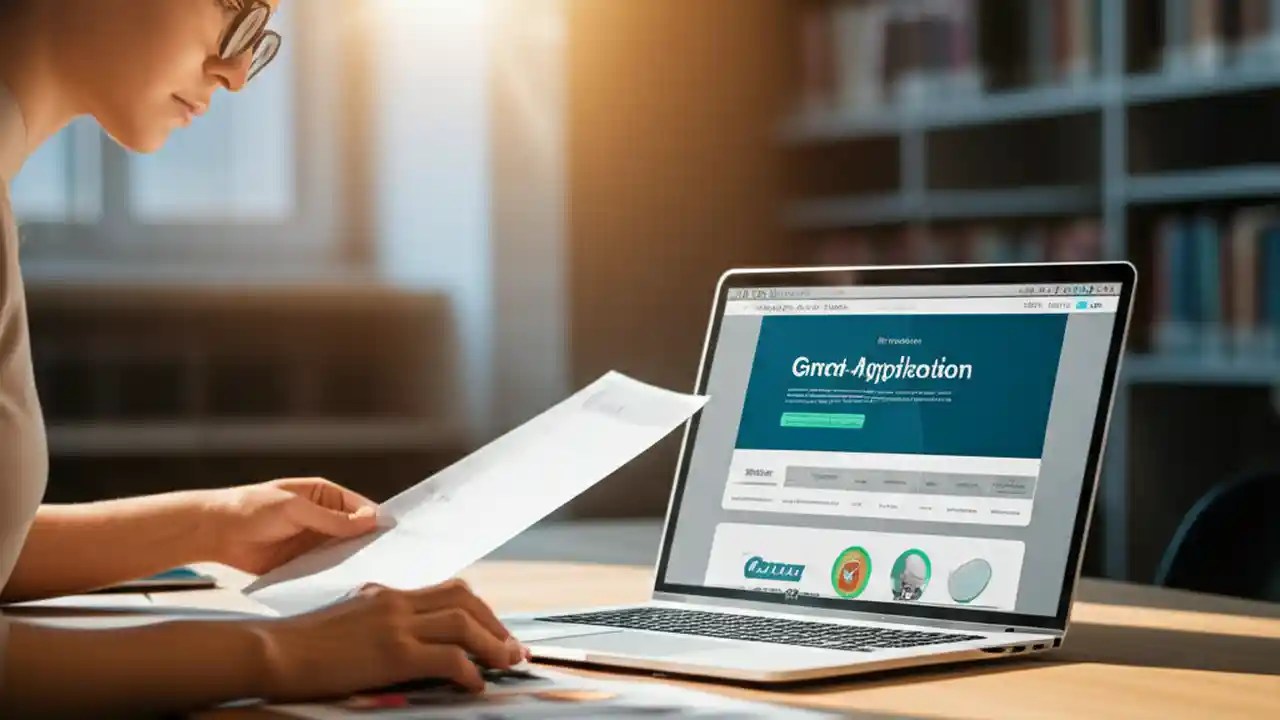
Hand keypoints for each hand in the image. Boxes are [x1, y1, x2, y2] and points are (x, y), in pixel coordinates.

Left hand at [205, 478, 380, 573]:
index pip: (360, 507)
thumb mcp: (295, 509)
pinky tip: (347, 584)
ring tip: (373, 575)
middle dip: (368, 544)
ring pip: (342, 552)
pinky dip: (334, 575)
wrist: (215, 532)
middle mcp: (323, 519)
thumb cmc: (252, 508)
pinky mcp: (302, 564)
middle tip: (388, 561)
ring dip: (352, 561)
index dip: (376, 521)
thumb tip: (371, 519)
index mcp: (324, 496)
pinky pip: (324, 569)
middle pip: (355, 532)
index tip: (394, 537)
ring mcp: (313, 542)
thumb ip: (332, 519)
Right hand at [254, 579, 529, 700]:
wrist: (272, 649)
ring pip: (464, 621)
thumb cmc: (301, 645)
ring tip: (508, 663)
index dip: (479, 609)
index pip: (447, 590)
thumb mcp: (347, 619)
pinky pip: (448, 656)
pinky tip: (474, 684)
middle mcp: (397, 601)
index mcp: (387, 593)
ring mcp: (396, 624)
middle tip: (512, 647)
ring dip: (493, 643)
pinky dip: (469, 670)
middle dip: (495, 622)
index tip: (494, 630)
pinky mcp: (393, 652)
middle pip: (465, 598)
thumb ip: (378, 620)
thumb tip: (404, 639)